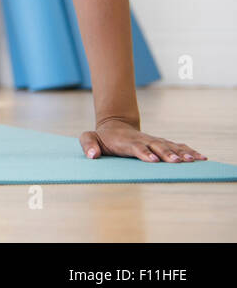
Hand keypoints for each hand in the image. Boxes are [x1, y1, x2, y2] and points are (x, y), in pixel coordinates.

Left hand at [79, 118, 206, 162]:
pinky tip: (200, 157)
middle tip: (177, 162)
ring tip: (193, 160)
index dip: (144, 153)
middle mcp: (143, 140)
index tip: (153, 160)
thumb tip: (92, 156)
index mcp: (126, 141)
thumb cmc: (102, 137)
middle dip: (166, 154)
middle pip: (156, 146)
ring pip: (168, 146)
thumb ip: (88, 145)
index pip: (136, 147)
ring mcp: (153, 141)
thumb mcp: (89, 138)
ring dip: (181, 153)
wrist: (114, 126)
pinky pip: (176, 146)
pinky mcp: (160, 143)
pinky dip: (188, 151)